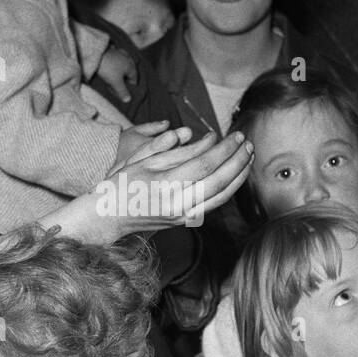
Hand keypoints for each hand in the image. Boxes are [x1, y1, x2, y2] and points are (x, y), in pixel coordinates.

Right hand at [67, 129, 252, 242]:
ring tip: (249, 157)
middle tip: (248, 143)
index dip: (225, 149)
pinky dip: (229, 189)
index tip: (236, 135)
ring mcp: (183, 216)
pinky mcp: (185, 221)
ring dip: (239, 175)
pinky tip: (236, 175)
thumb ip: (177, 148)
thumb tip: (208, 139)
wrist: (109, 216)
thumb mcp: (145, 159)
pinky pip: (214, 205)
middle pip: (219, 181)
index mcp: (165, 185)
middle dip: (238, 160)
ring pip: (222, 196)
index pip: (205, 164)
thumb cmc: (122, 183)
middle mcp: (177, 203)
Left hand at [96, 45, 138, 101]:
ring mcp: (120, 53)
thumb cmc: (108, 69)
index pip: (134, 80)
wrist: (95, 54)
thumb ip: (122, 92)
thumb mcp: (115, 82)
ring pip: (121, 68)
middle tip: (113, 87)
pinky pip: (114, 62)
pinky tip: (105, 69)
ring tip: (108, 80)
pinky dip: (111, 67)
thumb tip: (128, 100)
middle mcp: (128, 59)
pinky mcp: (112, 51)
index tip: (119, 93)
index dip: (127, 88)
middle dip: (121, 82)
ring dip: (116, 75)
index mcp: (131, 66)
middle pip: (127, 74)